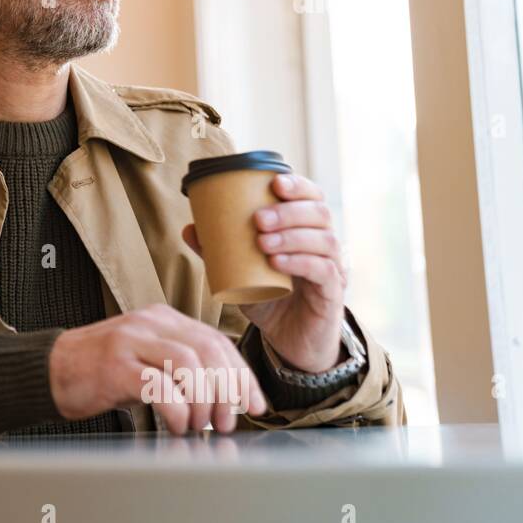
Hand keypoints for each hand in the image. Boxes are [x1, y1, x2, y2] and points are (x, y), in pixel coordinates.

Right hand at [48, 304, 268, 434]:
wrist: (50, 370)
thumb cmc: (102, 371)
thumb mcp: (146, 357)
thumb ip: (180, 366)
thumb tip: (226, 396)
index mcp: (162, 318)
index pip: (217, 341)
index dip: (242, 375)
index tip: (253, 404)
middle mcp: (149, 324)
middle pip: (208, 349)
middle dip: (227, 390)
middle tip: (225, 421)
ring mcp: (131, 341)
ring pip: (189, 365)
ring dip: (203, 402)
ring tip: (198, 425)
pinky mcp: (114, 366)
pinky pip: (159, 386)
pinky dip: (177, 411)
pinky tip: (177, 426)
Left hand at [181, 172, 346, 373]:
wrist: (290, 340)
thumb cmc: (269, 298)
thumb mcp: (240, 273)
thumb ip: (218, 251)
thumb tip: (189, 228)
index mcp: (306, 229)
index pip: (312, 196)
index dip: (298, 185)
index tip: (275, 182)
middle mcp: (324, 243)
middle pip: (319, 212)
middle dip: (289, 211)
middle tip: (258, 219)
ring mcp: (333, 267)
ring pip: (324, 239)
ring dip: (292, 235)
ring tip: (263, 242)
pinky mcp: (333, 292)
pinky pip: (324, 271)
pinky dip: (300, 262)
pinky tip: (277, 263)